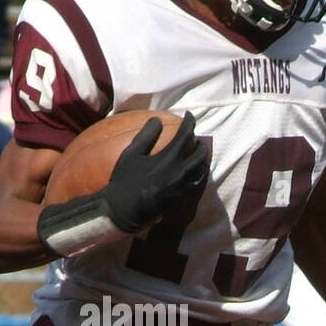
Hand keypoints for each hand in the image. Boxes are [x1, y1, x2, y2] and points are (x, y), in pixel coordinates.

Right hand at [102, 112, 208, 233]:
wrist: (125, 210)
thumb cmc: (125, 180)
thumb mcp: (132, 154)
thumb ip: (146, 136)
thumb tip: (156, 119)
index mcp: (169, 158)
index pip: (186, 134)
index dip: (189, 122)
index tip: (188, 115)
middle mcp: (181, 171)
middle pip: (200, 153)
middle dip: (200, 143)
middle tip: (196, 138)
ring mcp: (183, 186)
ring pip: (201, 169)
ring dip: (201, 159)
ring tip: (196, 154)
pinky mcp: (181, 198)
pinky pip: (196, 183)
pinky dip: (198, 174)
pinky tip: (192, 173)